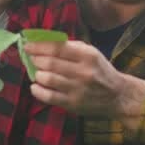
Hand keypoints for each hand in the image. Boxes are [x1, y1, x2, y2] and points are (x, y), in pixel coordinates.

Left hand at [24, 40, 144, 124]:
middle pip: (50, 63)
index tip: (27, 45)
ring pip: (48, 79)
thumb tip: (44, 41)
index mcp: (87, 55)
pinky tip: (36, 86)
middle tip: (31, 58)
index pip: (57, 47)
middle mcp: (83, 71)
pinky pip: (48, 96)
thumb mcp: (91, 53)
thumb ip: (71, 46)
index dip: (39, 46)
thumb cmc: (100, 70)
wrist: (117, 95)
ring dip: (37, 74)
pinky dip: (37, 90)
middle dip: (36, 59)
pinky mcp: (73, 103)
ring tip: (36, 72)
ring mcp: (77, 89)